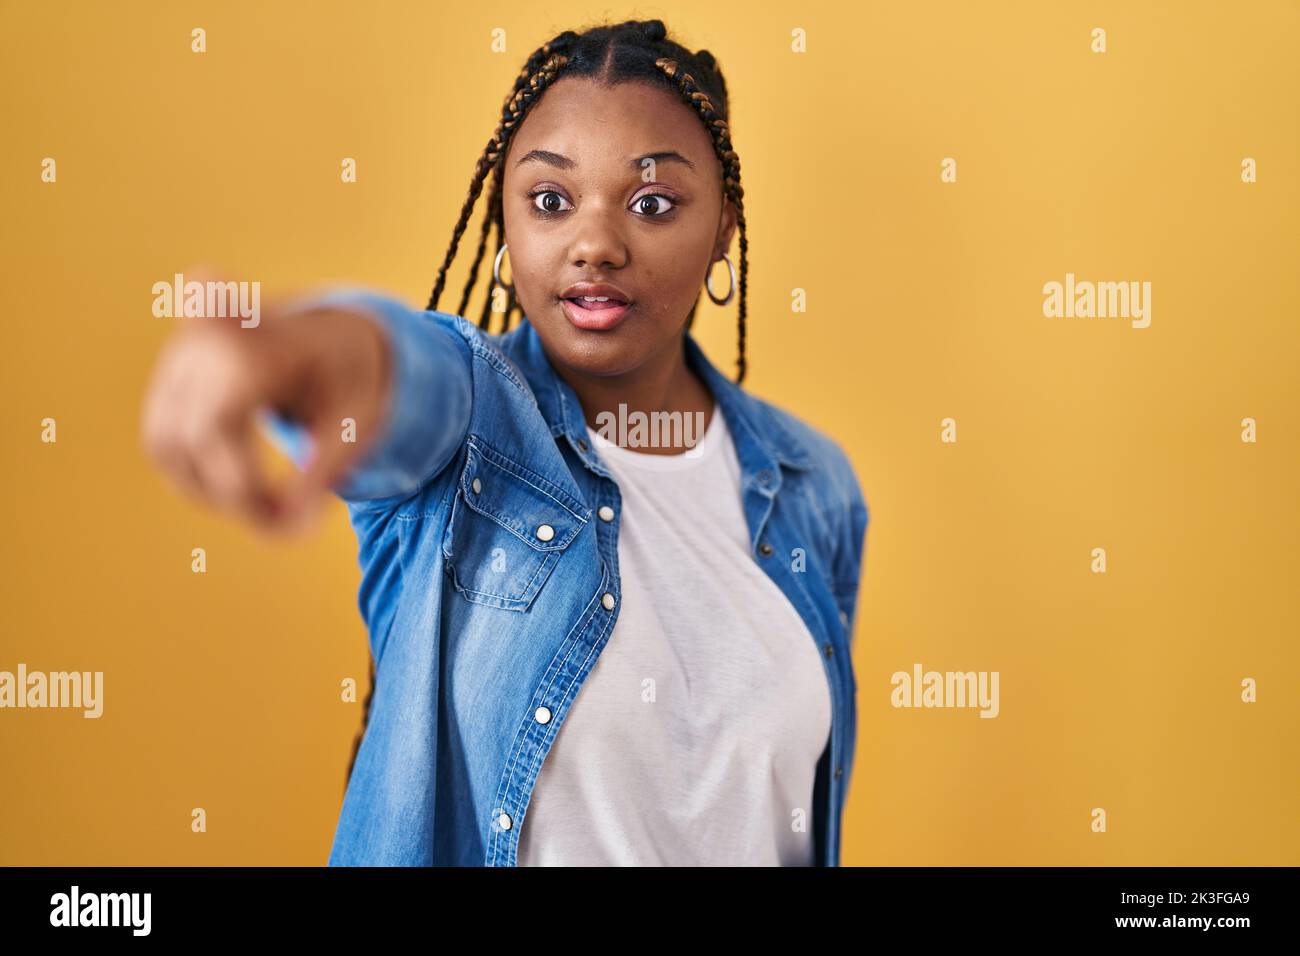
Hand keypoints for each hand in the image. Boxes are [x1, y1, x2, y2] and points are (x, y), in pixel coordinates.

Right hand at [140, 281, 392, 533]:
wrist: (329, 343)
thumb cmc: (348, 380)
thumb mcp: (357, 423)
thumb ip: (326, 470)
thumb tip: (292, 527)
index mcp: (266, 339)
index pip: (228, 323)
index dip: (208, 305)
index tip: (205, 276)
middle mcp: (209, 341)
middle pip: (202, 436)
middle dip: (241, 496)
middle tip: (295, 527)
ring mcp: (177, 360)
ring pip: (169, 447)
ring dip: (212, 495)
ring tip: (272, 512)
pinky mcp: (165, 383)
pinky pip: (163, 446)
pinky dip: (196, 480)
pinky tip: (244, 492)